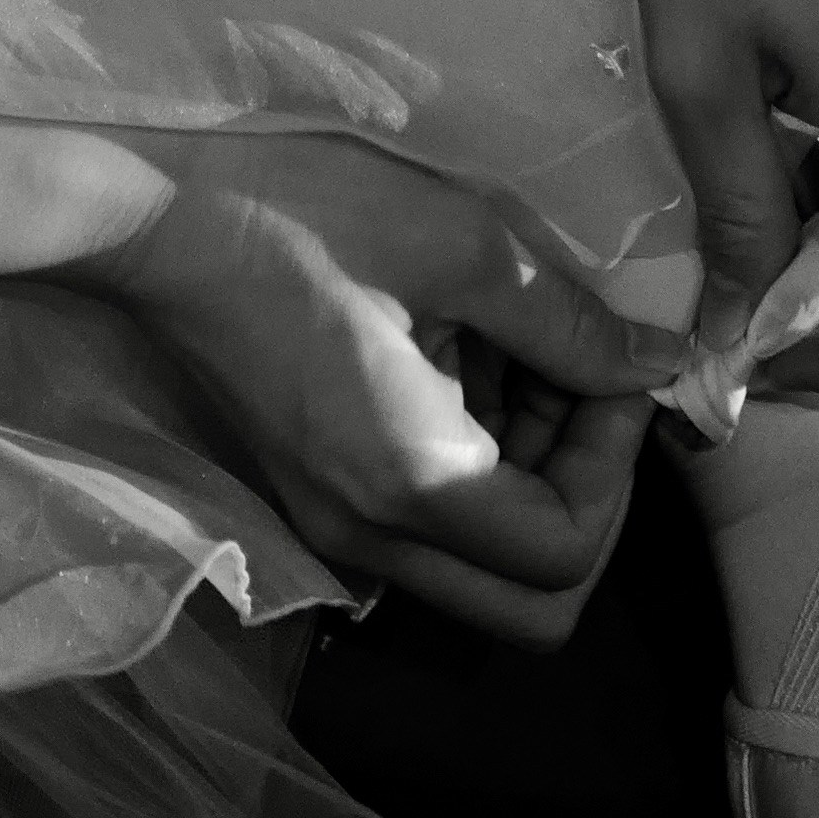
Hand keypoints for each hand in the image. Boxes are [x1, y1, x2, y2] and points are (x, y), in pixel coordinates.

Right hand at [98, 130, 670, 649]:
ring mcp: (335, 526)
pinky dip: (480, 469)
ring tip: (531, 357)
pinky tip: (475, 361)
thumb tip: (659, 367)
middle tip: (587, 393)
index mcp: (408, 482)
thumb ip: (571, 325)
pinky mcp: (318, 497)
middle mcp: (370, 535)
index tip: (610, 372)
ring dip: (535, 482)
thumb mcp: (461, 247)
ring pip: (484, 570)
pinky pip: (431, 529)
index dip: (615, 470)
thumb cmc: (306, 211)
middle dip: (587, 503)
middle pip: (531, 606)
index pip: (562, 557)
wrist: (158, 213)